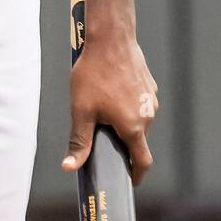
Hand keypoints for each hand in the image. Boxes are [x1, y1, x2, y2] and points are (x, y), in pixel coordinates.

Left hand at [64, 35, 157, 186]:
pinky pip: (140, 103)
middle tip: (102, 137)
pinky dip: (129, 105)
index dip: (137, 174)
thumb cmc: (95, 73)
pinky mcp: (148, 85)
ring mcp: (150, 99)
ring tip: (103, 110)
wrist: (111, 38)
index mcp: (133, 127)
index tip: (130, 181)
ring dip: (125, 122)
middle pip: (137, 140)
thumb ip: (79, 141)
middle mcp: (147, 115)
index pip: (142, 161)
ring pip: (139, 120)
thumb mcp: (82, 110)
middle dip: (122, 143)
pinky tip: (111, 92)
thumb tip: (70, 167)